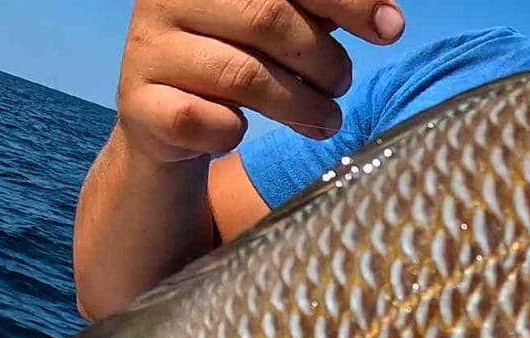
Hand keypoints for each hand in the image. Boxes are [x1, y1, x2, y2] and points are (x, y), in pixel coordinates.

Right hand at [115, 0, 405, 162]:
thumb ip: (325, 7)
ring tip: (326, 120)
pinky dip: (234, 133)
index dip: (347, 0)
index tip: (392, 29)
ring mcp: (147, 49)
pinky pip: (204, 121)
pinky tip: (241, 131)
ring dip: (300, 105)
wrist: (166, 119)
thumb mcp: (281, 23)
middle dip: (324, 60)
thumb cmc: (236, 57)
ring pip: (242, 76)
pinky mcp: (138, 106)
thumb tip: (389, 16)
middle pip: (268, 19)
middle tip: (343, 86)